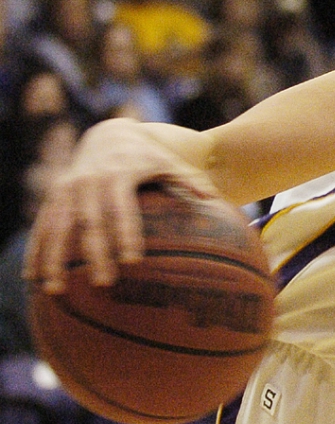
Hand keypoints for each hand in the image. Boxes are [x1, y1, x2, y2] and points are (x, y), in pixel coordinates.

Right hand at [25, 119, 219, 293]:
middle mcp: (89, 182)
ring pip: (58, 226)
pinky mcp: (54, 195)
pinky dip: (37, 249)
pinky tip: (31, 276)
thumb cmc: (148, 157)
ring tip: (54, 289)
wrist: (109, 133)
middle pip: (91, 222)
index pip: (123, 209)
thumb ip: (190, 180)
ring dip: (54, 258)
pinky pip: (43, 224)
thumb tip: (213, 198)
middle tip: (103, 283)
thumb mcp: (169, 162)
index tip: (134, 260)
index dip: (128, 234)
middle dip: (95, 253)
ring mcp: (68, 188)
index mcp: (118, 175)